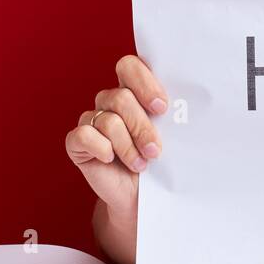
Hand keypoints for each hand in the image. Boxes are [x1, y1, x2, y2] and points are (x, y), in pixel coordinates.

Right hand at [64, 54, 168, 209]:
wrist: (139, 197)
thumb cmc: (158, 163)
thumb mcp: (169, 137)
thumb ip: (171, 116)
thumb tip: (186, 107)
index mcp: (133, 91)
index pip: (130, 66)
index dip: (144, 83)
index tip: (161, 108)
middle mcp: (110, 100)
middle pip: (121, 98)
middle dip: (142, 127)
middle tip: (154, 150)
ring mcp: (92, 119)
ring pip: (108, 120)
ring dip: (128, 146)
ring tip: (141, 164)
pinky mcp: (77, 141)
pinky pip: (85, 135)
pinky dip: (101, 149)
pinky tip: (110, 160)